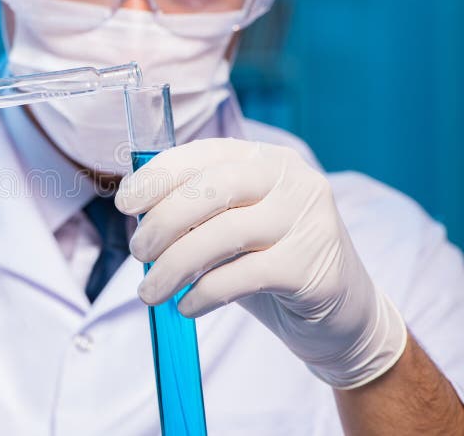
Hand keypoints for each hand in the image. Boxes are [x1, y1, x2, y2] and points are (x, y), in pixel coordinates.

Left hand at [115, 138, 406, 388]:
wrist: (340, 313)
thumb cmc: (270, 260)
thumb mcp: (231, 227)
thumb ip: (195, 213)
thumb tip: (137, 216)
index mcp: (264, 158)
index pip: (203, 154)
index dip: (158, 176)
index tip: (125, 203)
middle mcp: (290, 179)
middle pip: (212, 189)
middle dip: (163, 222)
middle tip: (138, 253)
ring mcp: (306, 219)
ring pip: (224, 234)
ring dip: (174, 265)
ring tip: (149, 292)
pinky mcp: (311, 265)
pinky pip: (243, 275)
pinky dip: (204, 293)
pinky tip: (186, 307)